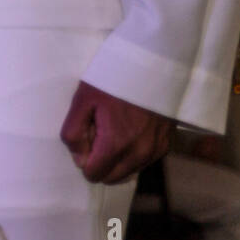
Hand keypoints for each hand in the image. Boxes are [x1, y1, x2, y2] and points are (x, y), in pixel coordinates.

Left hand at [60, 81, 174, 184]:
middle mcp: (139, 155)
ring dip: (117, 157)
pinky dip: (133, 151)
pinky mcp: (166, 144)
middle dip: (101, 160)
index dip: (84, 157)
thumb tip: (79, 158)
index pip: (93, 174)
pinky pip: (143, 160)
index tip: (88, 133)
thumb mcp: (83, 99)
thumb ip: (74, 133)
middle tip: (100, 129)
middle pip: (111, 177)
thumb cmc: (114, 78)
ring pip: (128, 171)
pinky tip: (131, 127)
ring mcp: (155, 151)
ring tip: (116, 125)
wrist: (153, 62)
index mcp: (116, 145)